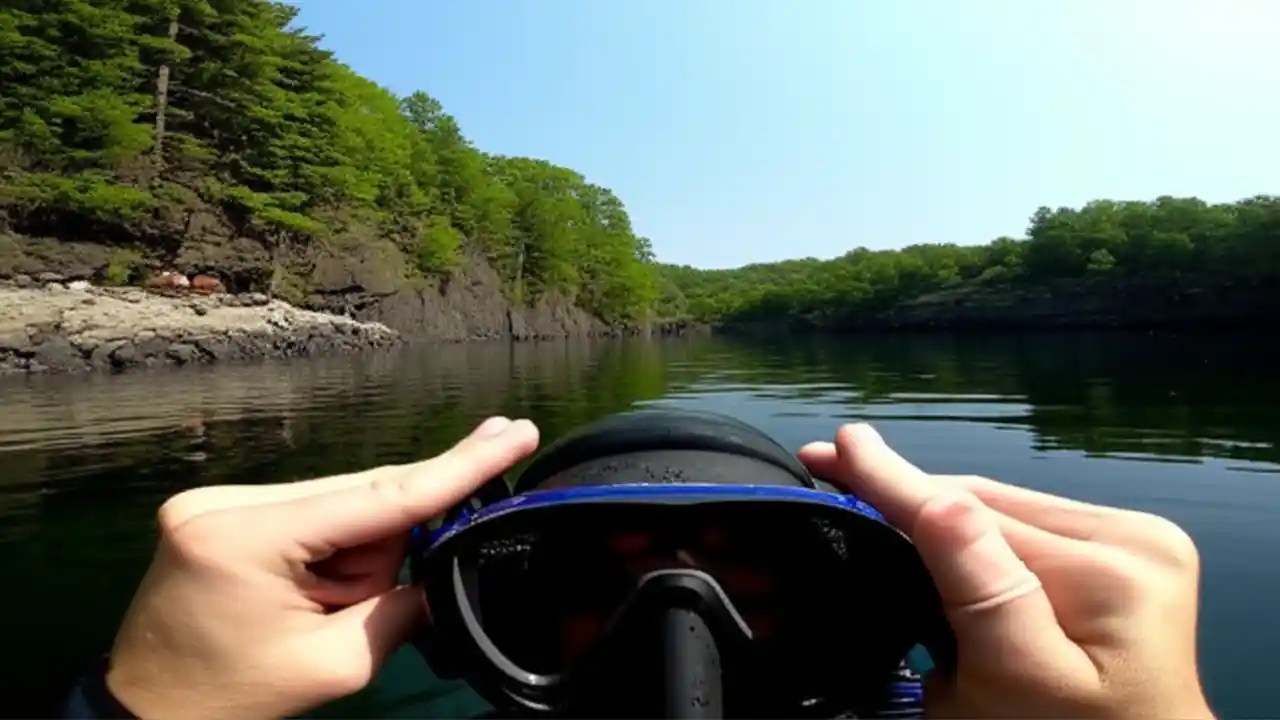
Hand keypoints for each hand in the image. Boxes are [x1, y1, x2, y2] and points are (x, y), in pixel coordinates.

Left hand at [105, 416, 539, 719]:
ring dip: (356, 552)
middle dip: (390, 543)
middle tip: (358, 600)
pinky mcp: (215, 509)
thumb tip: (447, 564)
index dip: (456, 469)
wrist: (146, 713)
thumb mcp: (334, 666)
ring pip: (339, 502)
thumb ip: (401, 610)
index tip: (513, 432)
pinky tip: (313, 589)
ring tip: (318, 610)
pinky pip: (310, 511)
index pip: (378, 498)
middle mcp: (224, 500)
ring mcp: (213, 499)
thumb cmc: (237, 699)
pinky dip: (333, 547)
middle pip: (359, 494)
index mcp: (246, 538)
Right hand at [798, 424, 1213, 718]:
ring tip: (870, 491)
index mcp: (1112, 564)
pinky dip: (974, 540)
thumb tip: (932, 501)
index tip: (833, 446)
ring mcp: (1136, 546)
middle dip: (909, 495)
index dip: (892, 482)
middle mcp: (1134, 536)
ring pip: (1001, 515)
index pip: (973, 512)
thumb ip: (983, 595)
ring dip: (937, 516)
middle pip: (987, 506)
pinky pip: (1024, 536)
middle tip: (831, 463)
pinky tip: (933, 532)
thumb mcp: (1015, 682)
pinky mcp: (1123, 563)